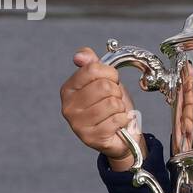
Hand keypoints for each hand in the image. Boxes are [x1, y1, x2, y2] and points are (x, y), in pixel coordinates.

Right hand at [61, 47, 142, 166]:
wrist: (121, 135)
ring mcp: (78, 124)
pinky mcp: (91, 137)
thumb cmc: (111, 107)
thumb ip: (93, 65)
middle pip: (104, 86)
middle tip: (114, 101)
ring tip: (115, 113)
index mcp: (68, 89)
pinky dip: (124, 119)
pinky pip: (117, 119)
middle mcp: (68, 107)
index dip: (110, 74)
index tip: (112, 81)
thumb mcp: (103, 81)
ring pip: (112, 103)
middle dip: (116, 92)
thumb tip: (80, 55)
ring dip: (120, 107)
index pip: (93, 69)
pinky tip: (118, 123)